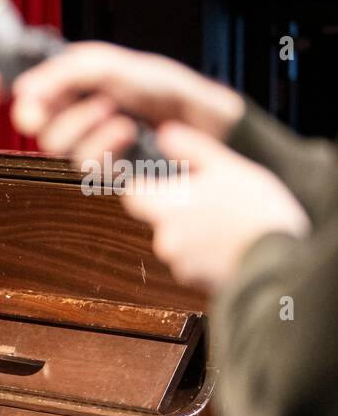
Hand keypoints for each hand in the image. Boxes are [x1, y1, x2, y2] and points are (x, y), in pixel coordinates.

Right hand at [0, 42, 244, 166]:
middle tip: (40, 107)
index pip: (24, 84)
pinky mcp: (103, 170)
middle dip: (37, 111)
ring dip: (81, 125)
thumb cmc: (166, 91)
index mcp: (73, 84)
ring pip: (53, 145)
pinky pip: (82, 165)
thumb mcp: (116, 66)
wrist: (206, 123)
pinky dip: (104, 145)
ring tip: (113, 111)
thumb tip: (27, 87)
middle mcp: (74, 114)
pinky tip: (128, 132)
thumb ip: (71, 71)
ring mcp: (88, 144)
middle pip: (31, 119)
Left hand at [120, 121, 309, 292]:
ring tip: (229, 226)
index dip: (149, 187)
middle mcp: (165, 238)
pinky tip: (232, 247)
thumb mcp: (228, 167)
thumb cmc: (257, 211)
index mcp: (166, 206)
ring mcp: (179, 264)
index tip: (171, 183)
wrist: (281, 260)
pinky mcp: (195, 283)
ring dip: (195, 235)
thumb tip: (166, 133)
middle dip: (179, 212)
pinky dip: (206, 257)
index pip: (134, 195)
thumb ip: (192, 148)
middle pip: (159, 220)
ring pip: (177, 243)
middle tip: (214, 204)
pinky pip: (193, 265)